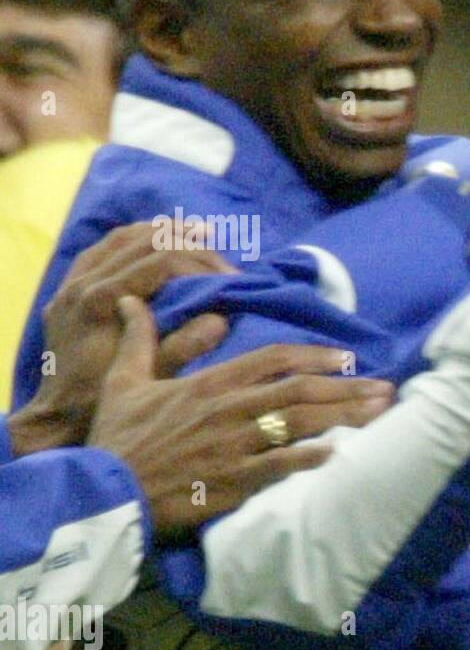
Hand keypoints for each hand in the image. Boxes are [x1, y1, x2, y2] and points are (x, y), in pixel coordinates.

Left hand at [14, 222, 238, 452]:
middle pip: (144, 240)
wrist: (56, 415)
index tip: (232, 276)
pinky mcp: (68, 287)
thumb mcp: (152, 378)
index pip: (161, 260)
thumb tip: (221, 318)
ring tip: (198, 238)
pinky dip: (135, 238)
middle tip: (222, 259)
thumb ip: (184, 346)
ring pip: (122, 236)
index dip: (202, 263)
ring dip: (163, 233)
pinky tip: (158, 241)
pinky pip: (104, 247)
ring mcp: (71, 282)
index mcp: (102, 301)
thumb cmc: (108, 402)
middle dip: (190, 244)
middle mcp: (82, 283)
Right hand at [87, 296, 394, 535]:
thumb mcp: (124, 382)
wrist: (105, 491)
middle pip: (299, 390)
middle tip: (385, 388)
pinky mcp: (233, 480)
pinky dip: (309, 459)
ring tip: (380, 414)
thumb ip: (139, 340)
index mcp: (209, 383)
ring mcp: (234, 445)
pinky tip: (340, 453)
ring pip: (299, 424)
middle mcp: (229, 409)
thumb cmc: (118, 438)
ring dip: (344, 418)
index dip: (314, 356)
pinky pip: (280, 466)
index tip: (346, 357)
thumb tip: (130, 301)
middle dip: (347, 388)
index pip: (273, 359)